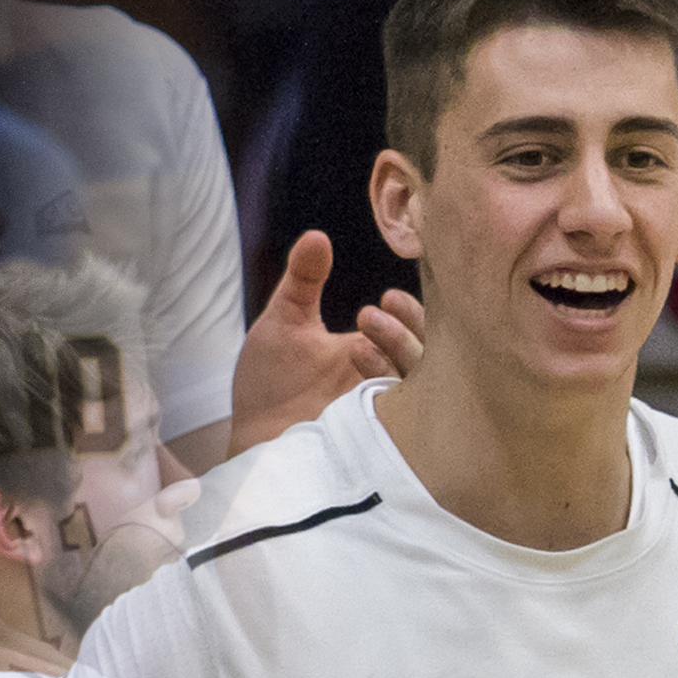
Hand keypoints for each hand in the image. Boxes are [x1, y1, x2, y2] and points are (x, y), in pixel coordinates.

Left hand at [229, 231, 424, 455]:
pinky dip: (390, 401)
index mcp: (374, 350)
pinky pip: (403, 422)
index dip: (410, 312)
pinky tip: (365, 387)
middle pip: (428, 355)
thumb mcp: (286, 322)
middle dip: (405, 332)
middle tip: (369, 316)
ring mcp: (384, 413)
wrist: (249, 435)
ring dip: (396, 358)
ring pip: (419, 387)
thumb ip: (303, 280)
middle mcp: (387, 381)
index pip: (415, 328)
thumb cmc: (269, 382)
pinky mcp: (376, 442)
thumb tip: (316, 236)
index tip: (385, 298)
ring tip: (358, 345)